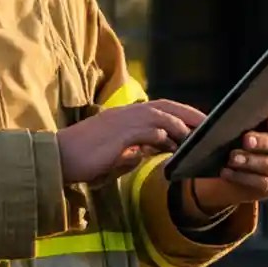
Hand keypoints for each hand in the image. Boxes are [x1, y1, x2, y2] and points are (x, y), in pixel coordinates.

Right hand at [57, 99, 205, 184]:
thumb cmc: (83, 160)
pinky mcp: (118, 134)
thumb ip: (134, 150)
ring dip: (181, 123)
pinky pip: (148, 129)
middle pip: (165, 106)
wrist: (57, 159)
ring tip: (198, 135)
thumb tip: (152, 151)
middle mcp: (124, 114)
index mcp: (124, 117)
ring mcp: (121, 122)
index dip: (180, 114)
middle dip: (189, 114)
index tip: (198, 124)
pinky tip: (175, 143)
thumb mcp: (114, 155)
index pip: (158, 109)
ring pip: (159, 114)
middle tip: (210, 125)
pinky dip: (164, 134)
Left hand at [191, 110, 267, 208]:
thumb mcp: (244, 125)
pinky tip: (227, 172)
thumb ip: (247, 118)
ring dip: (251, 161)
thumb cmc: (241, 138)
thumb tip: (231, 116)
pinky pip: (262, 182)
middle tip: (246, 140)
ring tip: (233, 158)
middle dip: (263, 142)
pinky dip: (242, 177)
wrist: (234, 169)